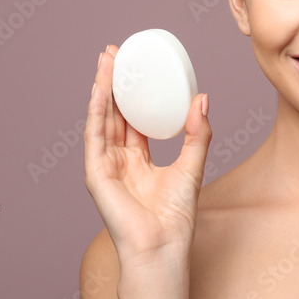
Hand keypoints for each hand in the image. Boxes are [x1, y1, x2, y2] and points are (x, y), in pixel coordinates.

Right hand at [83, 44, 212, 267]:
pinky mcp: (96, 174)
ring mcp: (105, 166)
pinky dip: (97, 111)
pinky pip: (95, 136)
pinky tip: (101, 89)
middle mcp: (118, 160)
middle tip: (115, 53)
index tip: (136, 66)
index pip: (131, 119)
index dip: (132, 93)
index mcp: (138, 160)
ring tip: (106, 60)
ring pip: (101, 119)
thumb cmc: (175, 216)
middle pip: (113, 113)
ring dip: (102, 88)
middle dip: (113, 83)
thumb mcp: (192, 164)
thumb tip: (203, 97)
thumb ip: (197, 133)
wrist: (163, 245)